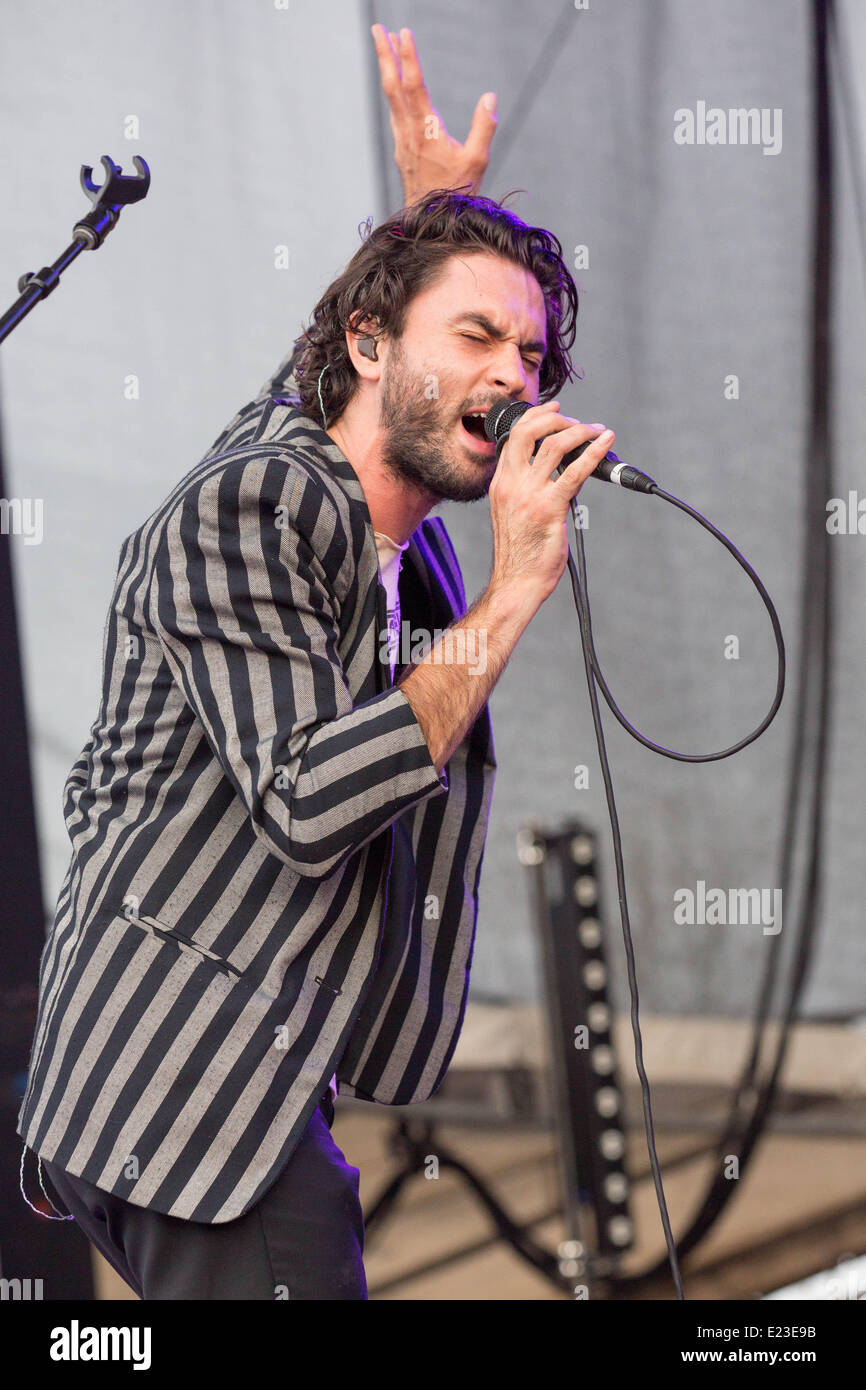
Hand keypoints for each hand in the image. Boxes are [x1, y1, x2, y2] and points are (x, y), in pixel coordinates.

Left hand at [371, 24, 496, 205]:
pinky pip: (395, 113)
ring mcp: (402, 140)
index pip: (414, 85)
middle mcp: (409, 132)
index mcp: (426, 130)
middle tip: (378, 28)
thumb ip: (484, 127)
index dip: (408, 57)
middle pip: (393, 86)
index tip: (403, 33)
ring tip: (385, 47)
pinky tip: (395, 85)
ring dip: (387, 70)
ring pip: (391, 98)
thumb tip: (490, 97)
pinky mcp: (402, 149)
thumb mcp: (477, 160)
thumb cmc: (458, 192)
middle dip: (384, 55)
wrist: (433, 220)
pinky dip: (394, 92)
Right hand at [488, 404, 614, 604]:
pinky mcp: (549, 508)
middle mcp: (511, 484)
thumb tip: (565, 471)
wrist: (517, 582)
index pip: (514, 436)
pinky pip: (574, 472)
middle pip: (528, 431)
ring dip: (580, 432)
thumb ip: (531, 488)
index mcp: (501, 483)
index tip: (555, 409)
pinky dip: (594, 453)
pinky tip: (606, 443)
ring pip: (553, 446)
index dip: (536, 416)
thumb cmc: (521, 553)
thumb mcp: (516, 512)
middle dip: (555, 418)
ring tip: (596, 432)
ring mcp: (528, 495)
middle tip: (577, 423)